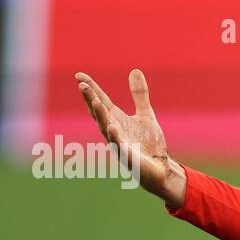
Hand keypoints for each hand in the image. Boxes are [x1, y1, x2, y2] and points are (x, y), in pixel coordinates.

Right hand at [75, 69, 185, 207]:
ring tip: (95, 102)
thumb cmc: (149, 144)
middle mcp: (114, 131)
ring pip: (106, 129)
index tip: (79, 75)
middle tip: (81, 85)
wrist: (160, 169)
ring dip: (100, 116)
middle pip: (99, 113)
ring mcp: (120, 145)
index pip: (101, 101)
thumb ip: (139, 95)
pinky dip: (116, 138)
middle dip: (90, 100)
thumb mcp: (145, 115)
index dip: (91, 89)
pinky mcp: (130, 158)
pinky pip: (121, 147)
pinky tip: (113, 128)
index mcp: (116, 120)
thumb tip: (135, 70)